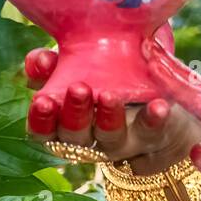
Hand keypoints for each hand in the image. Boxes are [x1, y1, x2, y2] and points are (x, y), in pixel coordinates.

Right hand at [22, 47, 200, 173]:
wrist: (161, 102)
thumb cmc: (110, 80)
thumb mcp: (82, 69)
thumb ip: (56, 65)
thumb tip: (38, 59)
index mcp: (66, 125)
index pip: (43, 132)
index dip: (40, 120)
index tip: (41, 100)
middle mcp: (91, 139)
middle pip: (74, 137)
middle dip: (74, 113)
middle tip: (77, 88)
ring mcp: (123, 141)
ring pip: (110, 137)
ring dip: (108, 116)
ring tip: (110, 95)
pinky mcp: (154, 135)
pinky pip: (153, 130)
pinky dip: (153, 118)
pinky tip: (158, 105)